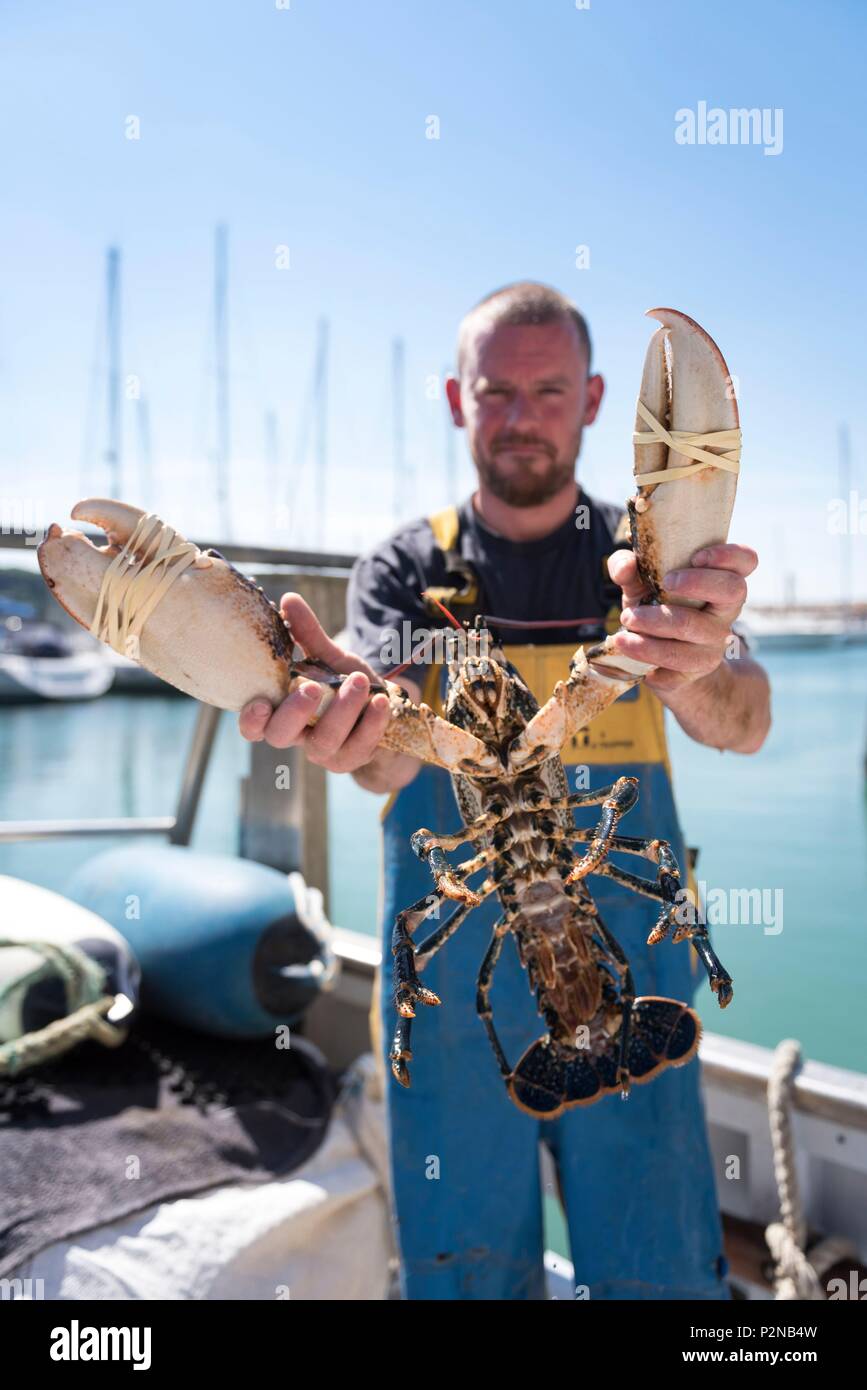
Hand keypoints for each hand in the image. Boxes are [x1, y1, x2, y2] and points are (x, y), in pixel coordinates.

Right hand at [238, 593, 394, 772]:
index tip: (260, 703)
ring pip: (325, 741)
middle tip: (312, 688)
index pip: (254, 727)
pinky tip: (380, 701)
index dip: (251, 720)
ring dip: (342, 711)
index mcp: (282, 712)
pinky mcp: (354, 757)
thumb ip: (307, 634)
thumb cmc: (345, 684)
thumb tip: (288, 599)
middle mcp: (298, 736)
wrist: (383, 711)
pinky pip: (360, 745)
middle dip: (294, 713)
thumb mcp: (328, 658)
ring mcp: (326, 751)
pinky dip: (371, 722)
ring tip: (359, 680)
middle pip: (281, 736)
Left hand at [606, 543, 757, 695]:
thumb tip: (626, 566)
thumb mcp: (640, 585)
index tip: (697, 556)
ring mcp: (713, 644)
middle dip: (697, 582)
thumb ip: (628, 568)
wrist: (661, 665)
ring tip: (626, 619)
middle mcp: (725, 613)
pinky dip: (644, 651)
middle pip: (733, 590)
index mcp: (719, 583)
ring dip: (655, 622)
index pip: (746, 561)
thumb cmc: (656, 611)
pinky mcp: (695, 670)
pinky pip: (673, 662)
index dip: (729, 555)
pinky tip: (626, 644)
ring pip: (693, 628)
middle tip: (665, 583)